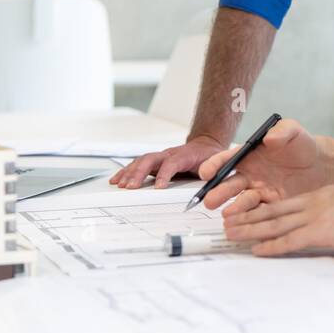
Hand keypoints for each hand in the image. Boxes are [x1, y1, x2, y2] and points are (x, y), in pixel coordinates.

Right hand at [109, 134, 224, 188]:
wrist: (205, 145)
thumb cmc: (209, 157)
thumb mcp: (216, 164)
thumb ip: (213, 173)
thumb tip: (208, 182)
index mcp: (185, 155)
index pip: (172, 163)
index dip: (165, 174)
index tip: (159, 187)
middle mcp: (169, 154)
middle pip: (150, 160)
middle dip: (139, 173)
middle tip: (130, 187)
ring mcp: (160, 157)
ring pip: (141, 161)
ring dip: (129, 173)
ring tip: (119, 185)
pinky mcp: (154, 162)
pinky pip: (137, 165)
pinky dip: (126, 172)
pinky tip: (117, 179)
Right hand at [195, 118, 326, 209]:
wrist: (321, 165)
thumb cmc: (301, 145)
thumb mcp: (293, 131)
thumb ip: (282, 131)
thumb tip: (269, 138)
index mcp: (248, 156)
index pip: (227, 160)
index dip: (214, 165)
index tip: (205, 173)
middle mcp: (249, 175)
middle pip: (229, 184)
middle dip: (218, 192)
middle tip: (210, 200)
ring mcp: (259, 192)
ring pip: (242, 201)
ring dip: (233, 208)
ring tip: (227, 214)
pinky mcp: (270, 206)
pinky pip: (259, 213)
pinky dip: (251, 219)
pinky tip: (246, 223)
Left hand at [220, 181, 333, 255]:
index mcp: (319, 196)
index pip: (284, 204)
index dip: (262, 208)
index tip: (247, 213)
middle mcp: (311, 204)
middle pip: (271, 212)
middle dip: (247, 218)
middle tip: (227, 223)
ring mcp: (313, 217)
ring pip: (273, 225)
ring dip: (249, 230)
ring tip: (230, 234)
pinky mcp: (319, 232)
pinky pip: (288, 241)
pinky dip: (270, 246)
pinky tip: (256, 250)